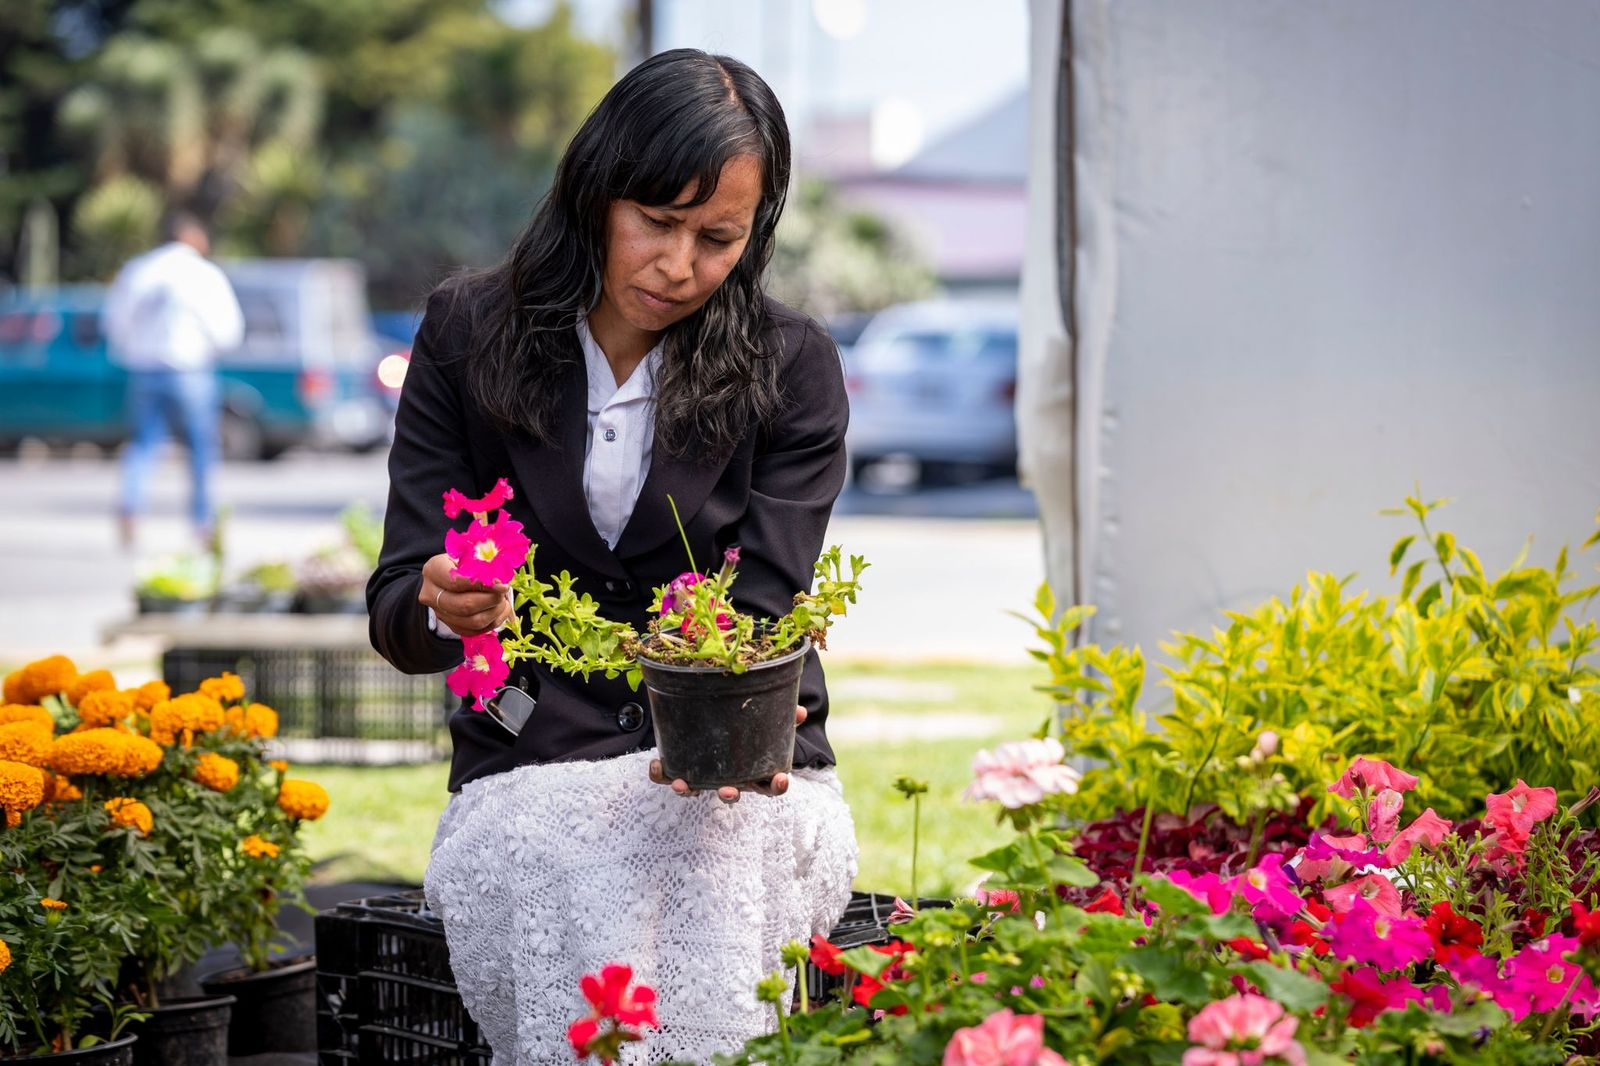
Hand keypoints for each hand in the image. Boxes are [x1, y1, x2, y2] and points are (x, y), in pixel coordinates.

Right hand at [419, 552, 512, 634]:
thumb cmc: (461, 561)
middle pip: (463, 605)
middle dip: (490, 600)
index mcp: (433, 570)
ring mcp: (440, 612)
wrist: (448, 575)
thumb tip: (500, 580)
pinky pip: (474, 631)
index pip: (457, 581)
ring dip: (494, 613)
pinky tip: (500, 610)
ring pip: (471, 622)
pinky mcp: (451, 625)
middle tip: (504, 592)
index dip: (482, 584)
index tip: (501, 584)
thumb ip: (481, 564)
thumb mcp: (468, 554)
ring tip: (504, 601)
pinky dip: (492, 623)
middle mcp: (431, 594)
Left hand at [649, 705, 807, 803]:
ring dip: (688, 790)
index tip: (781, 780)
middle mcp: (728, 779)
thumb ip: (779, 716)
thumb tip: (800, 711)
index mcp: (751, 771)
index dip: (776, 786)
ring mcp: (703, 777)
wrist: (705, 722)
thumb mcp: (760, 721)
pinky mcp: (679, 769)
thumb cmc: (739, 728)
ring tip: (682, 785)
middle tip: (728, 791)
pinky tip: (656, 765)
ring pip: (696, 791)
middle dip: (729, 794)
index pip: (768, 786)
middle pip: (731, 794)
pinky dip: (661, 774)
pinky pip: (668, 777)